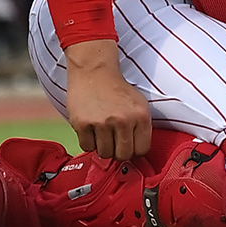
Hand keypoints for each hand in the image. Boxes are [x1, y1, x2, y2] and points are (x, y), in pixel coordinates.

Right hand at [64, 39, 150, 159]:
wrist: (94, 71)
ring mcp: (102, 123)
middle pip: (123, 155)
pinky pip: (87, 147)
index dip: (134, 149)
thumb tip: (138, 155)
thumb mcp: (139, 104)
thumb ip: (141, 128)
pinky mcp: (83, 124)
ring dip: (103, 146)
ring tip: (102, 133)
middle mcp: (123, 120)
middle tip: (113, 140)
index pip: (142, 150)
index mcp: (141, 116)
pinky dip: (88, 141)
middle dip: (118, 151)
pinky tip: (91, 129)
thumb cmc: (117, 89)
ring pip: (105, 154)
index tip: (128, 143)